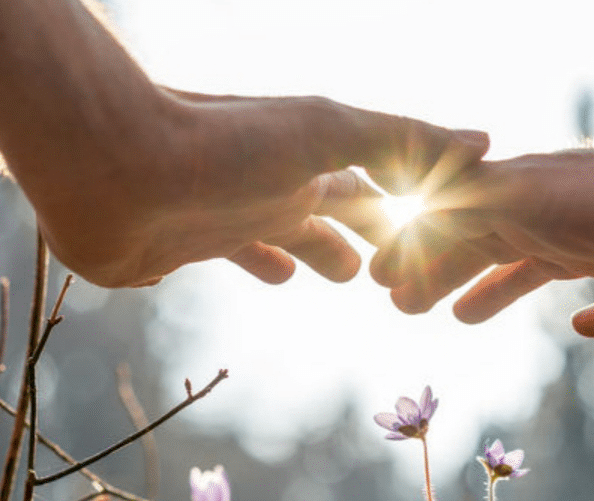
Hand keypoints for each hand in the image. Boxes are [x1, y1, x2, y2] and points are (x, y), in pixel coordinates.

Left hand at [26, 89, 488, 287]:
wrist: (108, 161)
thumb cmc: (222, 143)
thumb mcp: (325, 132)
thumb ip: (401, 139)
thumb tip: (485, 141)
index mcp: (308, 164)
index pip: (373, 190)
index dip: (407, 214)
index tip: (439, 237)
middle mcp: (270, 187)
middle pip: (330, 214)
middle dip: (362, 236)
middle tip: (391, 270)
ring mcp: (223, 217)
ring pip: (280, 237)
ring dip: (308, 251)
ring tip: (331, 273)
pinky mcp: (175, 249)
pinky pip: (219, 257)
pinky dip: (246, 265)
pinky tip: (252, 275)